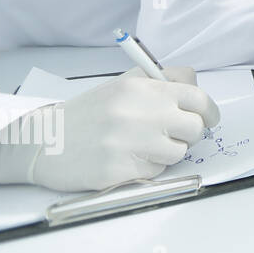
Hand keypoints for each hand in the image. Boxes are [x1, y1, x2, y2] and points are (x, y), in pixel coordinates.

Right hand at [0, 66, 220, 191]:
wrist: (44, 141)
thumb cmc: (89, 113)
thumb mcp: (123, 84)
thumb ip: (161, 80)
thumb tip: (196, 83)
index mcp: (142, 89)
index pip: (198, 98)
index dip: (209, 111)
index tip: (209, 119)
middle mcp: (139, 114)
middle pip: (195, 128)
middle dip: (189, 134)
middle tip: (173, 135)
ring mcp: (130, 144)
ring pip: (178, 153)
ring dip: (167, 152)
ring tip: (141, 146)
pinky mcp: (120, 171)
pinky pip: (156, 172)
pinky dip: (147, 167)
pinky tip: (126, 159)